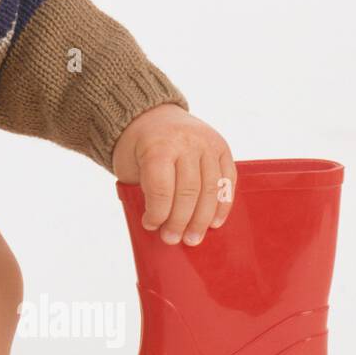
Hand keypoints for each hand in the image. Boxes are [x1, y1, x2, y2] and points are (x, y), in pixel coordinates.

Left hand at [110, 103, 236, 245]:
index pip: (162, 188)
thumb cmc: (135, 147)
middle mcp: (186, 142)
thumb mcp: (128, 165)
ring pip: (211, 188)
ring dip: (203, 219)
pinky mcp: (222, 146)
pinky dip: (222, 203)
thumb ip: (143, 190)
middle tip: (173, 239)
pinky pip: (227, 179)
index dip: (157, 213)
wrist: (149, 115)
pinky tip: (214, 222)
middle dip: (180, 221)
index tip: (150, 225)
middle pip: (189, 191)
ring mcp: (207, 143)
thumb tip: (158, 226)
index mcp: (157, 146)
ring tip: (193, 238)